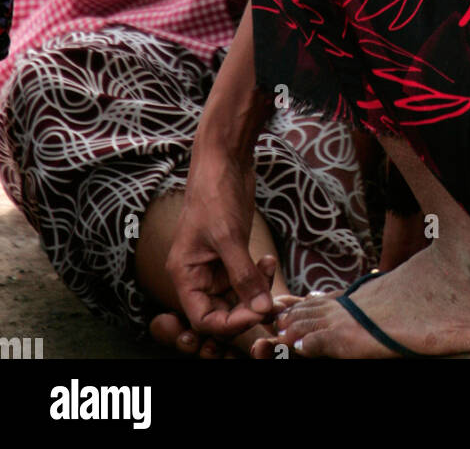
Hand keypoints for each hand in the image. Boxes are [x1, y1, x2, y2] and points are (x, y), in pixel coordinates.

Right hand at [166, 148, 275, 338]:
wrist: (225, 160)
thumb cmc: (215, 193)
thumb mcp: (229, 237)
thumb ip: (244, 276)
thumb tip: (262, 310)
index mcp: (186, 275)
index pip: (203, 319)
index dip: (229, 324)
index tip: (256, 314)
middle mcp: (198, 275)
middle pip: (222, 312)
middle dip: (247, 308)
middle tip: (270, 300)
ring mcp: (216, 265)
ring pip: (238, 297)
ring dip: (258, 291)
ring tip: (270, 270)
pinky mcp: (233, 254)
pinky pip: (247, 279)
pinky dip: (260, 276)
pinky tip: (270, 262)